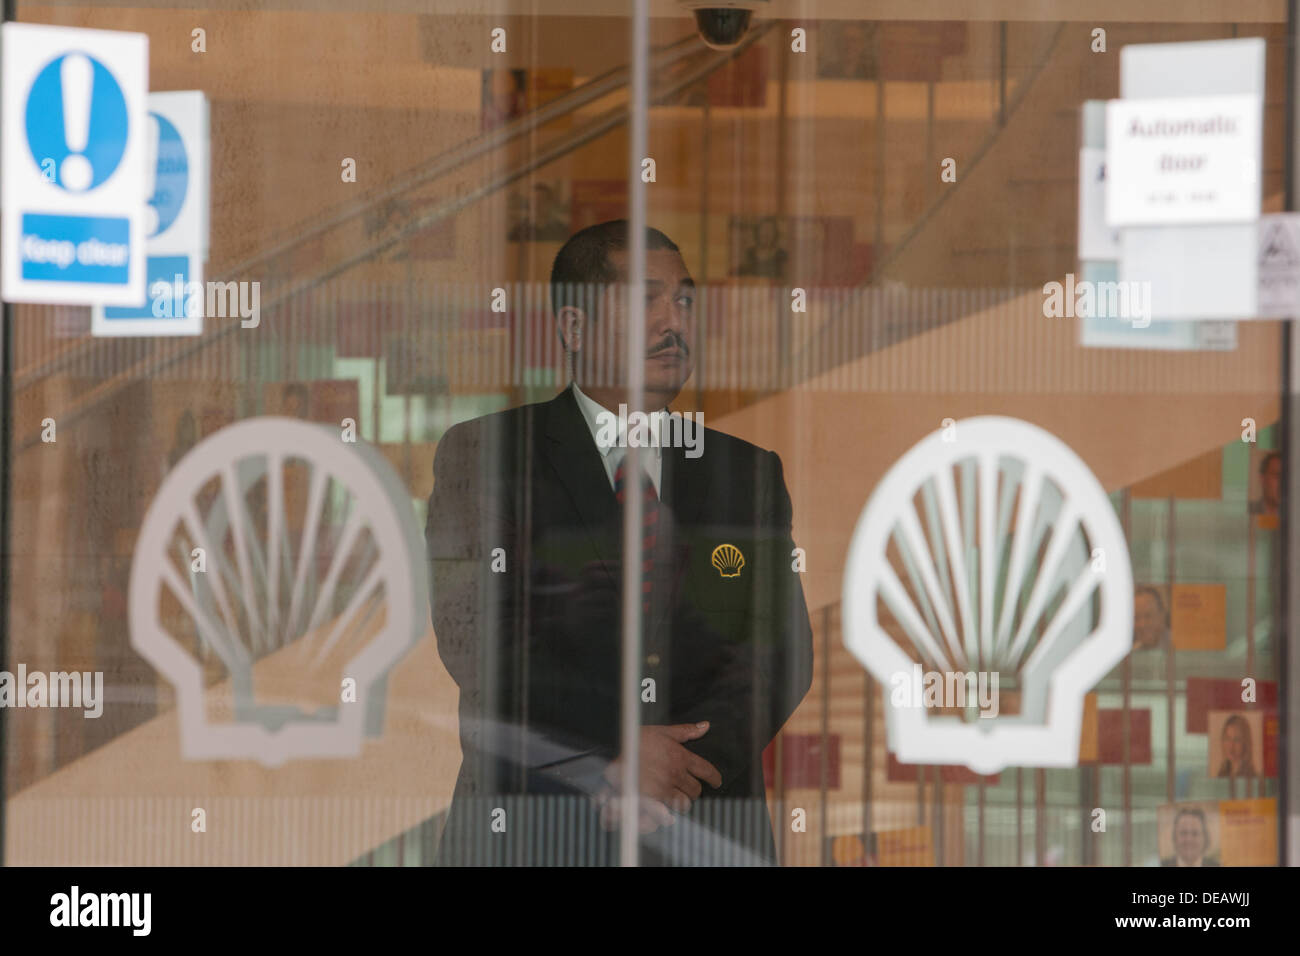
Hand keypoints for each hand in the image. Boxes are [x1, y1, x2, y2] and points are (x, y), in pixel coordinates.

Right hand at [598, 722, 722, 831]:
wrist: (611, 752)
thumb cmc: (635, 740)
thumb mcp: (661, 730)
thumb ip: (685, 731)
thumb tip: (705, 726)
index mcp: (681, 756)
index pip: (707, 770)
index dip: (715, 778)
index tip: (716, 781)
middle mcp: (676, 774)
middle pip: (696, 790)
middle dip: (694, 790)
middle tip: (688, 787)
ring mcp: (664, 788)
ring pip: (684, 803)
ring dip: (682, 801)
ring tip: (676, 796)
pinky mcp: (652, 800)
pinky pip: (669, 812)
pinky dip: (669, 811)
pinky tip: (665, 806)